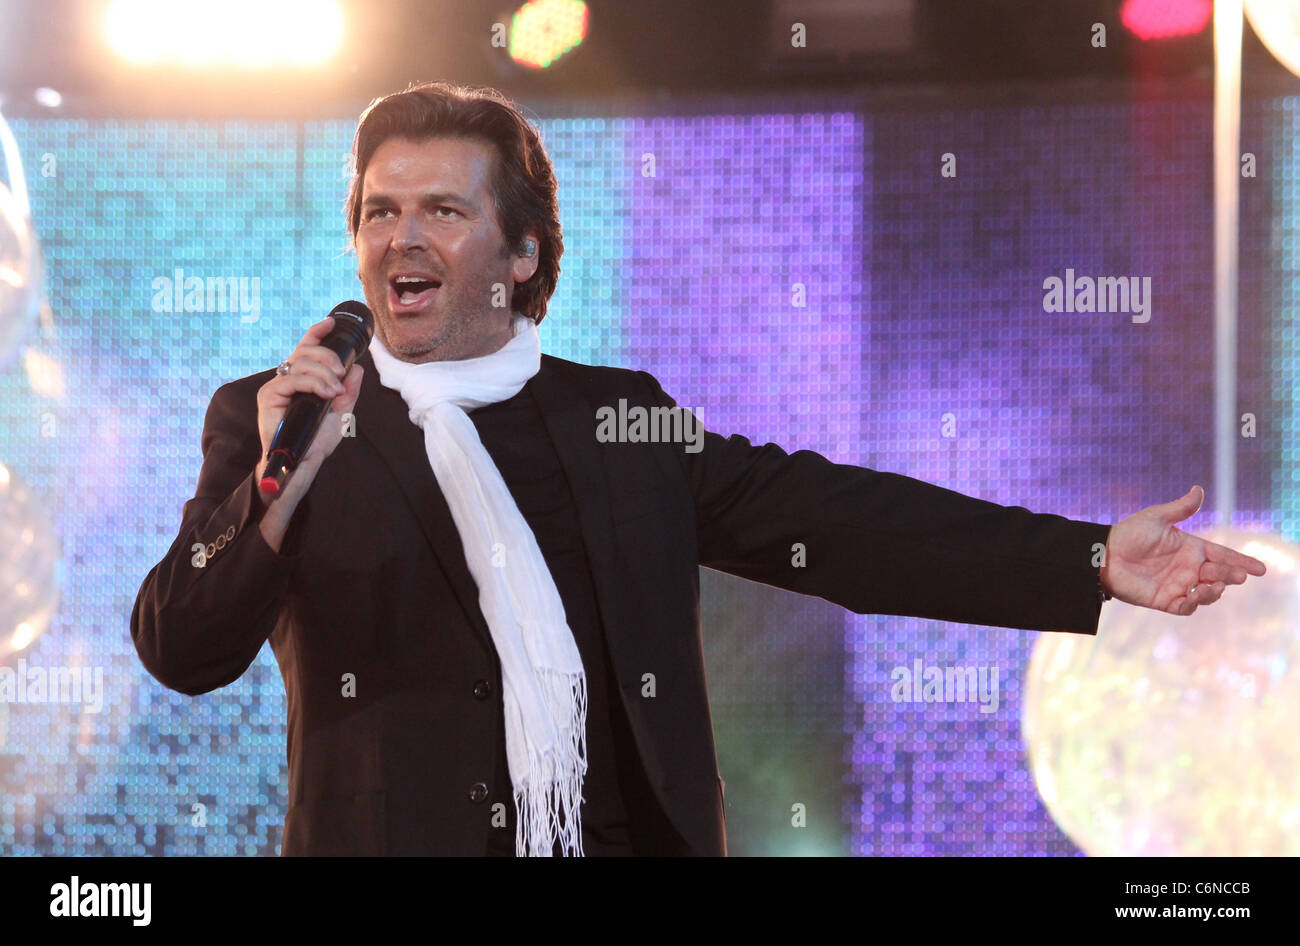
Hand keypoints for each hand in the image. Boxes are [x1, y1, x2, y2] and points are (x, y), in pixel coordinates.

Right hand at [254, 316, 362, 538]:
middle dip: (328, 356)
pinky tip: (327, 394)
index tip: (331, 322)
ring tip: (335, 391)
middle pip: (305, 350)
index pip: (305, 348)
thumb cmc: (316, 442)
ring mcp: (276, 387)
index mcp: (301, 380)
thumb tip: (358, 368)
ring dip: (324, 373)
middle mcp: (286, 380)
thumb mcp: (341, 414)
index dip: (316, 332)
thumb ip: (349, 391)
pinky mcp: (269, 396)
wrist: (302, 464)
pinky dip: (314, 383)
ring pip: (301, 362)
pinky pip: (293, 378)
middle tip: (341, 375)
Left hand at [1098, 485, 1266, 615]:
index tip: (1260, 569)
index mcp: (1191, 548)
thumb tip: (1199, 489)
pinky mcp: (1164, 600)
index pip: (1223, 555)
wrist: (1104, 554)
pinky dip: (1194, 603)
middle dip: (1231, 576)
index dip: (1242, 562)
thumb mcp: (1156, 517)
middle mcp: (1188, 568)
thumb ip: (1180, 509)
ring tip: (1215, 586)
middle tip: (1236, 576)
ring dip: (1215, 592)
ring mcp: (1178, 585)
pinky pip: (1185, 607)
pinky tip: (1194, 595)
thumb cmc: (1129, 533)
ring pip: (1207, 593)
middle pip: (1219, 574)